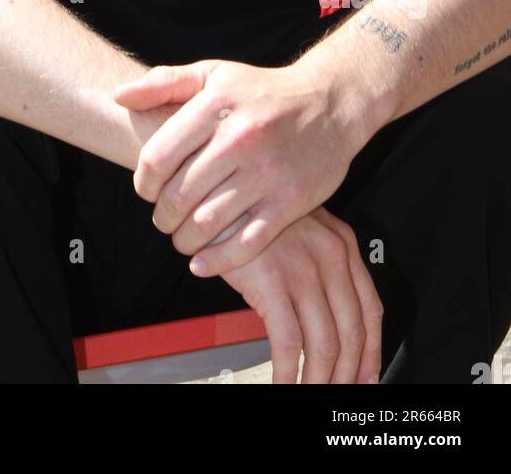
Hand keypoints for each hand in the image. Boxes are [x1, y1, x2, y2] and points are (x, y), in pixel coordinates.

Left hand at [113, 59, 365, 272]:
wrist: (331, 103)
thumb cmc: (263, 90)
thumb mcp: (213, 74)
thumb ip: (163, 82)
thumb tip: (118, 96)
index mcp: (215, 107)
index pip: (157, 158)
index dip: (144, 183)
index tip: (148, 190)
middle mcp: (239, 139)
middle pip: (178, 196)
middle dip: (162, 217)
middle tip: (163, 220)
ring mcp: (267, 173)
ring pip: (206, 224)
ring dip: (184, 240)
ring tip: (182, 238)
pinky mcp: (290, 203)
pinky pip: (245, 244)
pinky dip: (217, 261)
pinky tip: (203, 262)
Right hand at [211, 205, 382, 383]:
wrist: (213, 190)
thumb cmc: (250, 212)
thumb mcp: (298, 228)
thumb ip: (318, 263)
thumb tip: (326, 316)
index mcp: (342, 243)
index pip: (370, 309)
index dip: (371, 351)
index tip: (366, 377)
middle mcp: (330, 256)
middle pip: (352, 332)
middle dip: (346, 374)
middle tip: (337, 394)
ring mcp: (302, 269)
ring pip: (324, 345)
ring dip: (319, 381)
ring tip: (310, 394)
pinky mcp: (271, 283)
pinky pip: (289, 344)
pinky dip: (288, 374)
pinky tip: (283, 384)